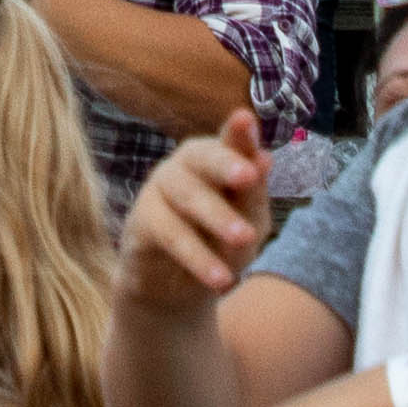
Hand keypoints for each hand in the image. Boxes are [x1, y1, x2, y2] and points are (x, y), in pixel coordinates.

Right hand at [117, 109, 269, 309]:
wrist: (177, 287)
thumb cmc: (220, 242)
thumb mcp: (248, 221)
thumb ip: (254, 193)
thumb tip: (266, 158)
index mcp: (215, 158)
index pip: (229, 142)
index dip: (237, 133)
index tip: (245, 119)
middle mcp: (185, 166)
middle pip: (202, 158)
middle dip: (226, 164)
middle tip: (249, 177)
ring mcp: (159, 189)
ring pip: (188, 196)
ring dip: (218, 217)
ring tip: (246, 240)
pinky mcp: (141, 221)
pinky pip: (170, 234)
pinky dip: (197, 257)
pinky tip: (220, 278)